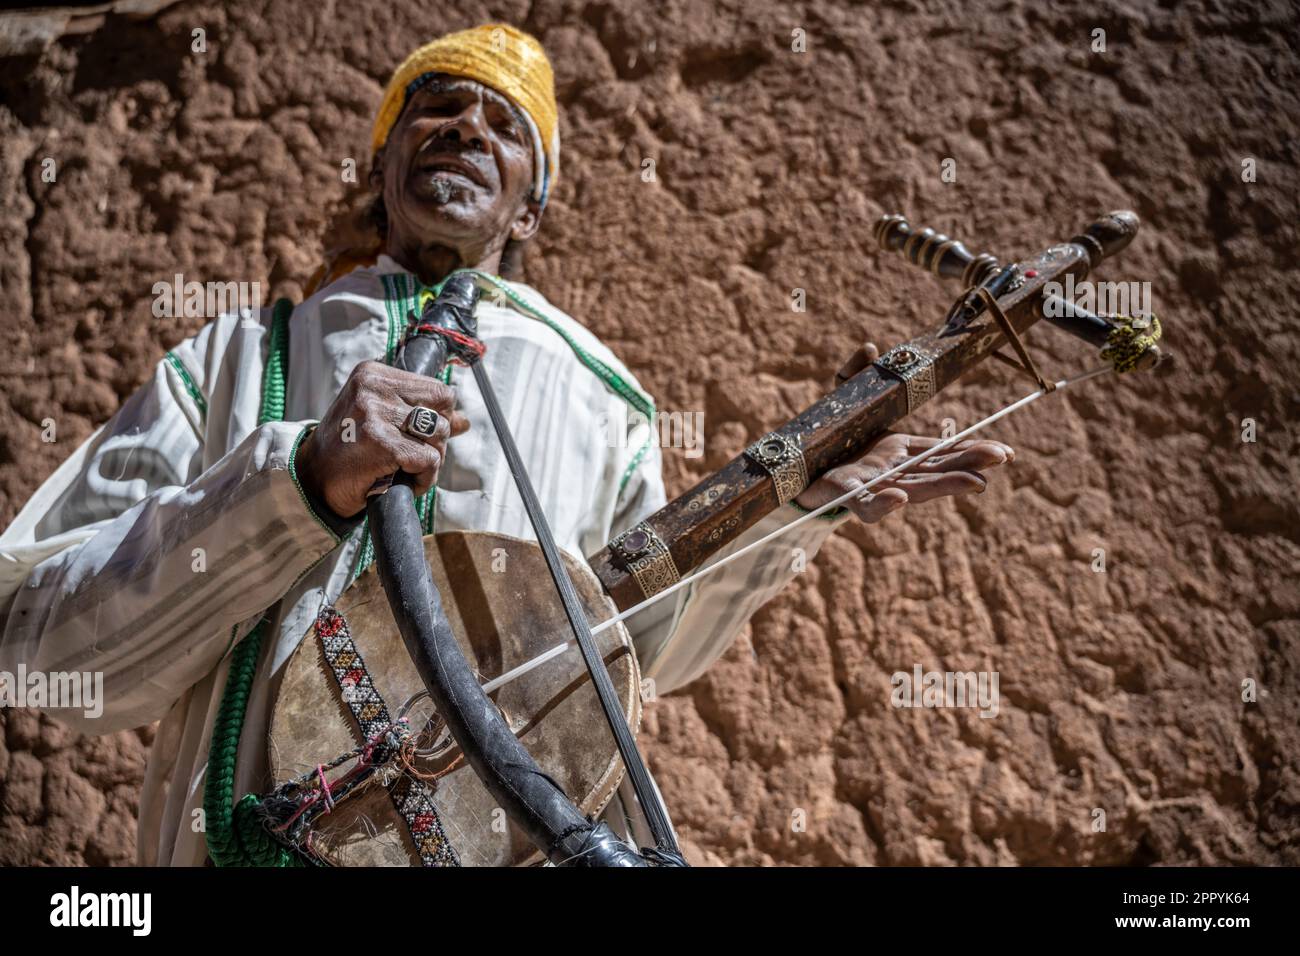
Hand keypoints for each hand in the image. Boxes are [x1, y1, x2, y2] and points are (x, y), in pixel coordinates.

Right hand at [295, 361, 469, 518]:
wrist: (312, 480)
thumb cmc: (349, 448)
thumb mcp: (382, 419)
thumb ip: (423, 414)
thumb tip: (463, 421)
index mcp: (373, 374)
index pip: (438, 390)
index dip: (438, 417)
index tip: (418, 435)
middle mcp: (373, 388)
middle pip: (441, 413)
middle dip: (435, 440)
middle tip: (409, 456)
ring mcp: (376, 415)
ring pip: (438, 436)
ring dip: (429, 460)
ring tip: (404, 468)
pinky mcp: (382, 444)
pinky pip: (430, 460)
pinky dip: (423, 477)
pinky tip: (402, 480)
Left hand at [794, 340, 1014, 522]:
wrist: (792, 471)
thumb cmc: (823, 439)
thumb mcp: (841, 400)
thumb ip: (854, 375)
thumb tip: (870, 348)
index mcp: (898, 450)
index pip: (941, 451)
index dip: (970, 450)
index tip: (1002, 451)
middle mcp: (892, 471)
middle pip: (937, 470)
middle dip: (969, 465)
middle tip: (1001, 458)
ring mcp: (872, 485)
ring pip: (913, 489)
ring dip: (944, 487)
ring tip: (976, 484)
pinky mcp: (845, 497)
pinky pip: (866, 504)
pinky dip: (883, 504)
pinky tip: (899, 497)